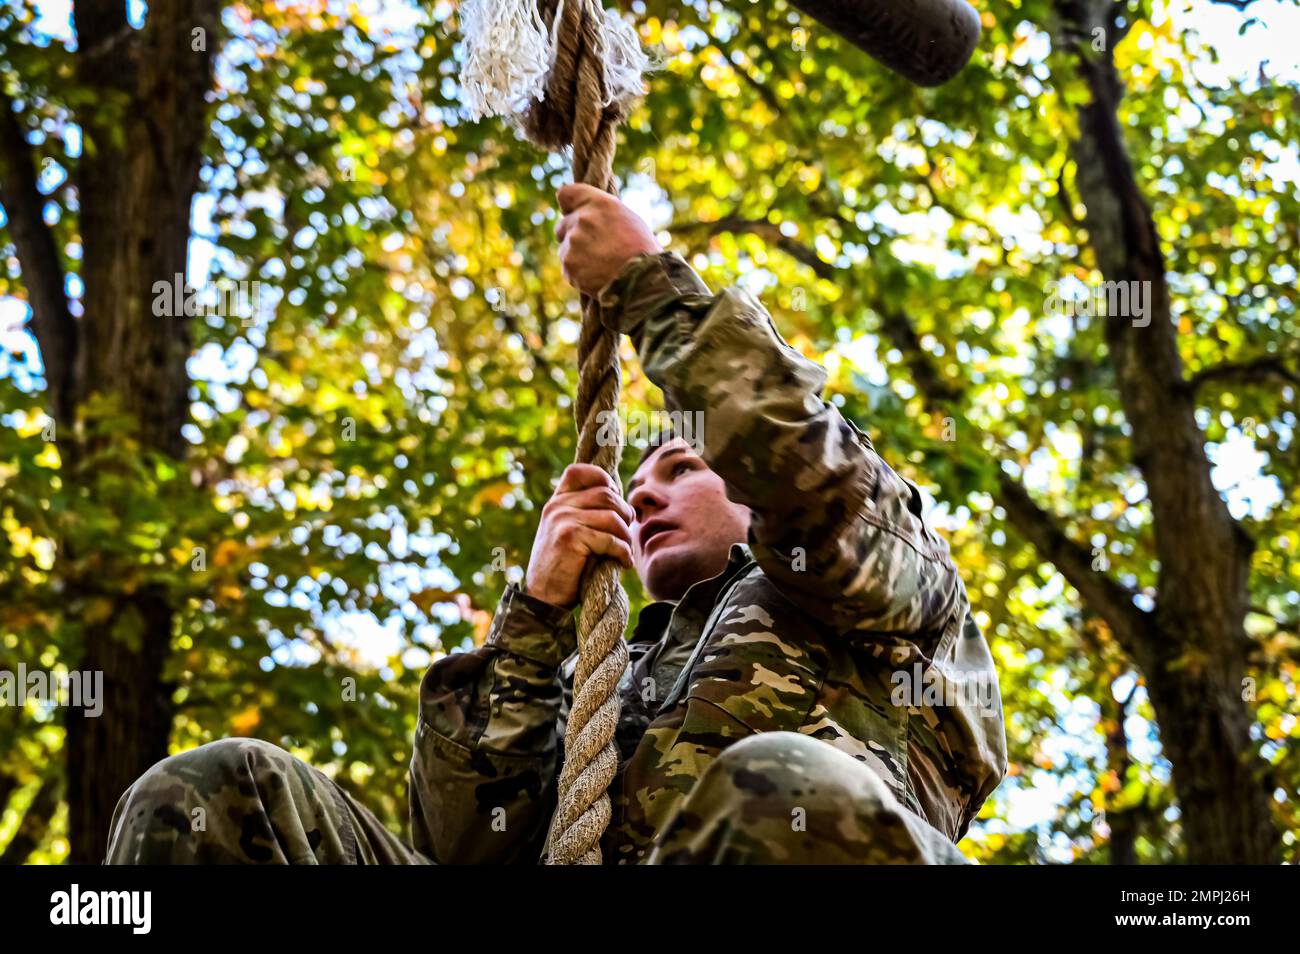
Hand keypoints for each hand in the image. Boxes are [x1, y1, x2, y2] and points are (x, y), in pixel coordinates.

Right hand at [524, 463, 635, 609]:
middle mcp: (557, 506)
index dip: (603, 479)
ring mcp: (562, 520)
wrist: (543, 597)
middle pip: (606, 494)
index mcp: (556, 502)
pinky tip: (624, 563)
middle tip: (627, 532)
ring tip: (625, 550)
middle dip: (625, 513)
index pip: (579, 471)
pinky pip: (610, 539)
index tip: (615, 499)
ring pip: (612, 516)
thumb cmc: (565, 567)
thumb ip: (585, 513)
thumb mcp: (569, 532)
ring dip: (626, 536)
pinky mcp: (570, 538)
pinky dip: (623, 552)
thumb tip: (622, 501)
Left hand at [555, 183, 661, 296]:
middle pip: (562, 225)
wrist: (646, 280)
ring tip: (601, 265)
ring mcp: (574, 243)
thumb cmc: (642, 250)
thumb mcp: (628, 219)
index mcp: (600, 203)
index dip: (568, 206)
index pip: (566, 194)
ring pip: (565, 249)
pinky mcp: (569, 266)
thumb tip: (585, 215)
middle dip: (572, 235)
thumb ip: (601, 213)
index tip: (571, 213)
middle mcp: (583, 219)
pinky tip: (597, 277)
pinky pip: (568, 269)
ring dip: (577, 256)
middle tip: (593, 248)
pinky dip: (579, 274)